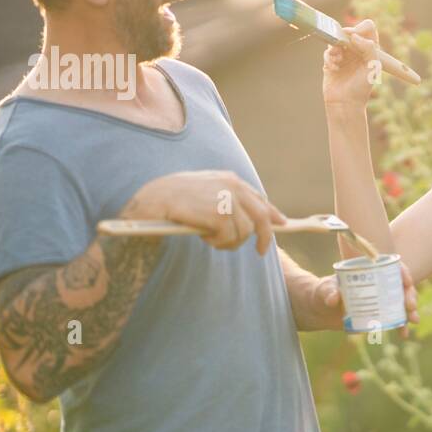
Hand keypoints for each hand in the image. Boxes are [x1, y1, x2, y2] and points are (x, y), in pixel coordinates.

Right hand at [121, 170, 286, 253]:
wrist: (152, 201)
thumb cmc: (171, 200)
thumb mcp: (203, 194)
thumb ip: (225, 201)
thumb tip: (246, 220)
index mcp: (229, 179)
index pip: (258, 199)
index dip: (270, 213)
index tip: (280, 223)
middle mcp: (232, 186)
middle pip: (261, 217)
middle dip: (264, 237)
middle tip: (260, 252)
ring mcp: (227, 199)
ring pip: (243, 232)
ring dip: (228, 242)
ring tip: (209, 239)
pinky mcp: (220, 213)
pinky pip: (229, 238)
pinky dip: (217, 242)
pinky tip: (202, 237)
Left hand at [299, 260, 420, 333]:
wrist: (319, 309)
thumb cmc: (323, 292)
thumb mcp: (325, 289)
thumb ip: (328, 292)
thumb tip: (333, 299)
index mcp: (369, 271)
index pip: (392, 267)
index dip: (403, 272)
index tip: (407, 282)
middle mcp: (379, 284)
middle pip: (401, 286)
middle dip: (410, 295)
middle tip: (410, 306)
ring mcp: (380, 300)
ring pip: (401, 304)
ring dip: (410, 312)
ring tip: (412, 321)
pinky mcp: (378, 315)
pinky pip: (394, 319)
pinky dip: (400, 326)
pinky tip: (403, 334)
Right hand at [322, 19, 380, 111]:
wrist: (345, 104)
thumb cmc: (361, 88)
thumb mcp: (372, 68)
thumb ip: (369, 49)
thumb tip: (355, 35)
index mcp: (369, 50)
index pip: (368, 28)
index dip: (361, 28)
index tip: (355, 36)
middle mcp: (356, 50)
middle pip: (349, 31)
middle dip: (345, 37)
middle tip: (343, 45)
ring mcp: (343, 55)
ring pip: (336, 39)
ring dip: (336, 48)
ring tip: (338, 60)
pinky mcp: (331, 62)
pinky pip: (328, 52)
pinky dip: (329, 58)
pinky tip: (334, 68)